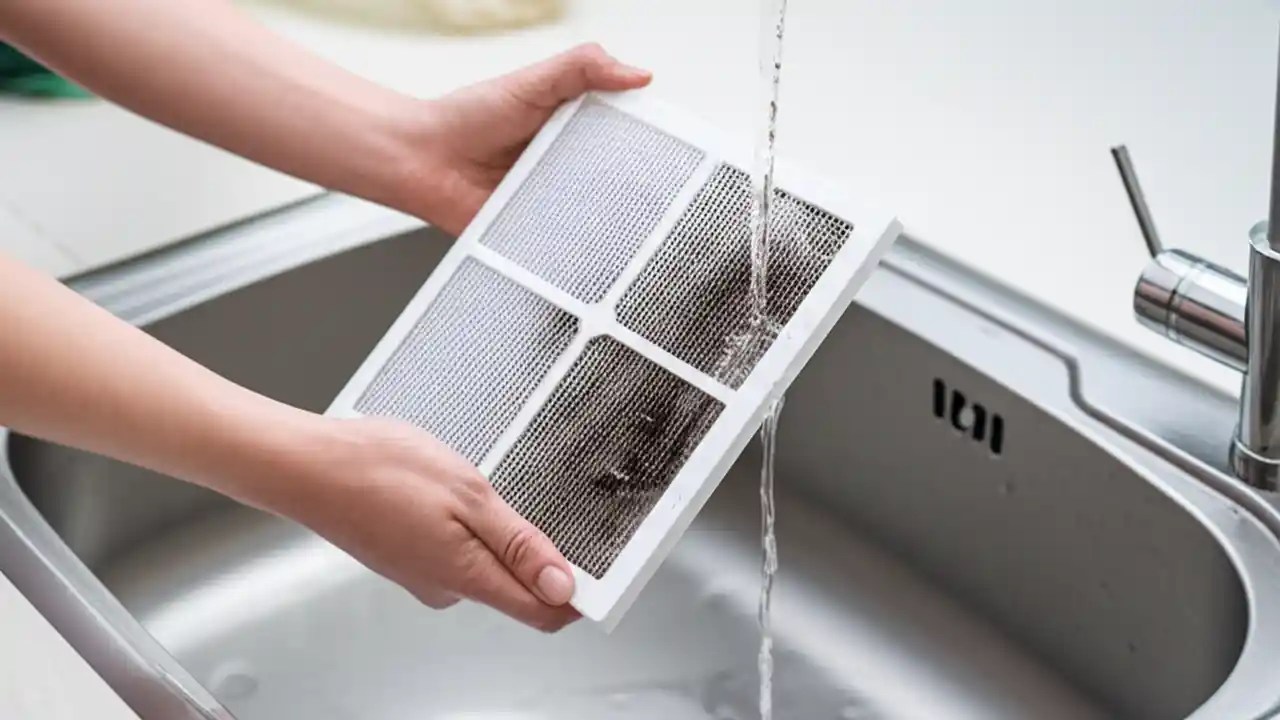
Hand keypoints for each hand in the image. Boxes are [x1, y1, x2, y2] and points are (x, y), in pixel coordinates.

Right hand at [282, 416, 579, 631]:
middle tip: (515, 493)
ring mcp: (423, 573)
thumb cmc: (378, 471)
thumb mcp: (468, 494)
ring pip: (483, 559)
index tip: (597, 564)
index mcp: (467, 577)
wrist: (308, 464)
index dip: (577, 594)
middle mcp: (445, 586)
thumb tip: (562, 585)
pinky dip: (461, 520)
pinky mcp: (407, 556)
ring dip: (491, 525)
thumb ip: (519, 544)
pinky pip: (454, 545)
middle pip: (516, 584)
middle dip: (531, 545)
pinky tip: (440, 488)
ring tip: (465, 482)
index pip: (542, 613)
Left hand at [403, 43, 652, 234]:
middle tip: (649, 190)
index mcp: (573, 127)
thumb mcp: (531, 82)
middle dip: (633, 188)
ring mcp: (553, 201)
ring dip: (607, 221)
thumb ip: (581, 68)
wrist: (420, 162)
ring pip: (596, 216)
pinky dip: (576, 250)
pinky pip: (565, 246)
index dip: (647, 142)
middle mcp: (567, 165)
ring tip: (620, 219)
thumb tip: (635, 73)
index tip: (669, 148)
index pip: (624, 136)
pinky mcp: (537, 234)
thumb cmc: (466, 119)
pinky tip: (588, 249)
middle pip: (616, 181)